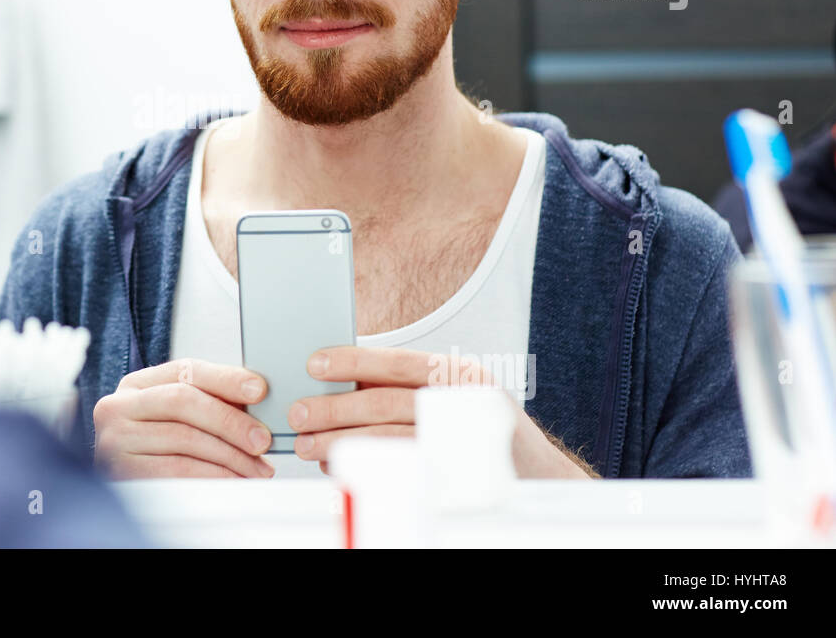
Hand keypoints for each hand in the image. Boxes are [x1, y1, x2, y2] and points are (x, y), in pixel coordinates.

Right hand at [93, 358, 275, 478]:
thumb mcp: (173, 419)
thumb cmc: (154, 451)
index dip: (225, 378)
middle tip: (262, 439)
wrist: (117, 498)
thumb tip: (255, 400)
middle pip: (184, 401)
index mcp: (136, 385)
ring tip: (256, 467)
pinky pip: (178, 471)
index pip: (185, 370)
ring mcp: (115, 440)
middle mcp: (118, 407)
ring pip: (185, 439)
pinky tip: (234, 480)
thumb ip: (207, 403)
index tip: (258, 390)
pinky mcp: (121, 472)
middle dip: (230, 421)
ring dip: (230, 455)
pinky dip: (214, 476)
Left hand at [291, 346, 591, 477]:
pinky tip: (343, 467)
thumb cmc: (476, 431)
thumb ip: (401, 388)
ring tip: (309, 446)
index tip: (314, 364)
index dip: (353, 360)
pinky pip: (403, 469)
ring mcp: (464, 441)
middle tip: (298, 415)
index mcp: (457, 374)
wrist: (536, 475)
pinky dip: (367, 467)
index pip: (398, 361)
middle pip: (386, 401)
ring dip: (342, 441)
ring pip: (390, 437)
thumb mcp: (446, 398)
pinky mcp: (460, 475)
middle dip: (334, 408)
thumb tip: (337, 386)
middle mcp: (464, 402)